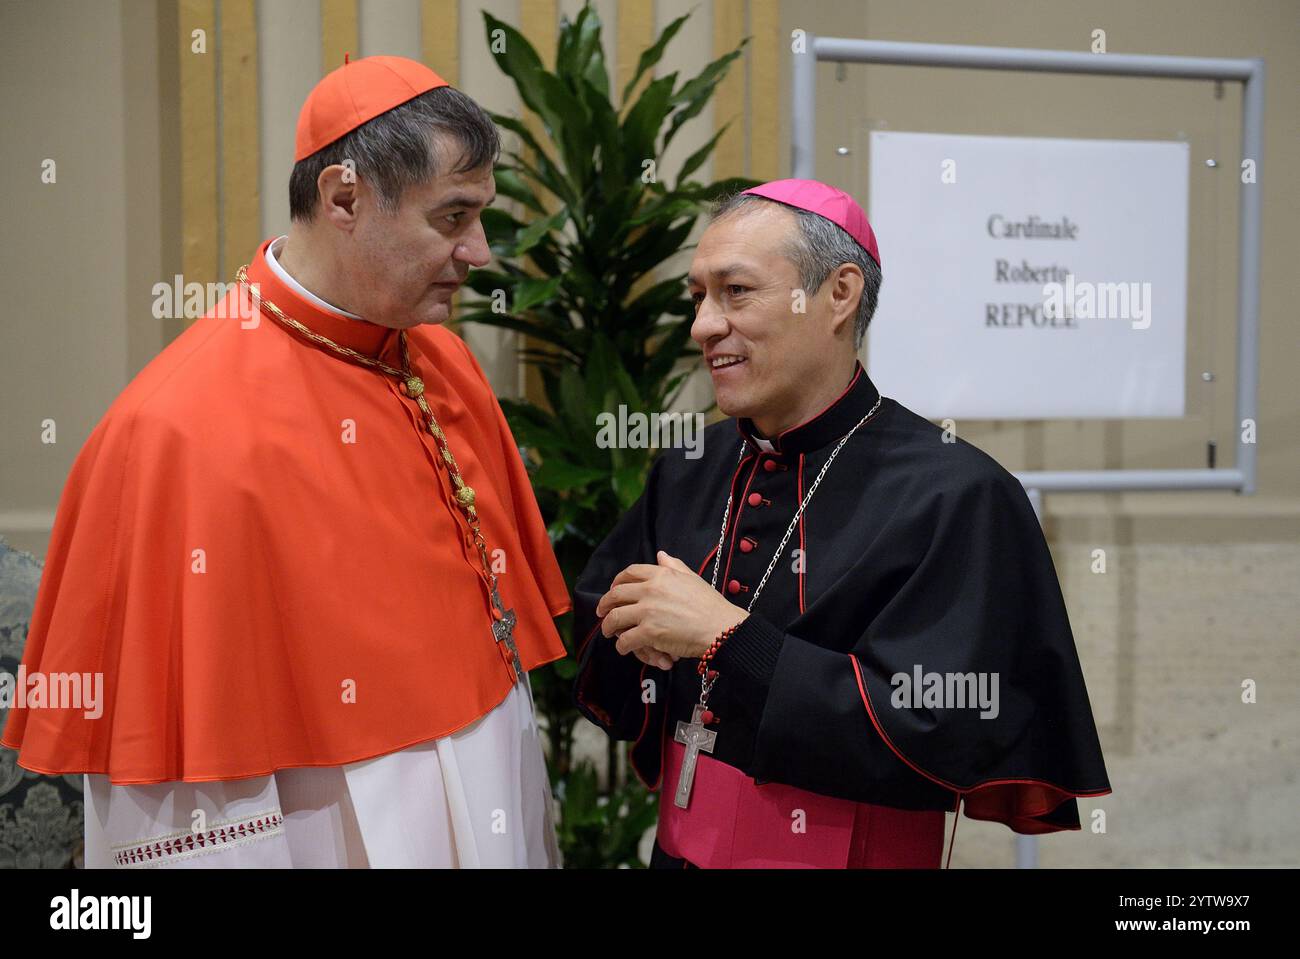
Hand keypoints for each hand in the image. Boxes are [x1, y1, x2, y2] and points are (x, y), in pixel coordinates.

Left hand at [597, 551, 748, 659]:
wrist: (721, 627)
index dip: (617, 581)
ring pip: (615, 618)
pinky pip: (626, 640)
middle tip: (602, 612)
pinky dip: (622, 646)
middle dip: (605, 604)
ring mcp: (648, 611)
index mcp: (661, 575)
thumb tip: (661, 555)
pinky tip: (624, 648)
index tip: (614, 589)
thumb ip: (673, 565)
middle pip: (616, 594)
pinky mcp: (649, 632)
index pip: (630, 573)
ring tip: (609, 632)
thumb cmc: (710, 605)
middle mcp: (651, 589)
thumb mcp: (692, 578)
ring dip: (608, 627)